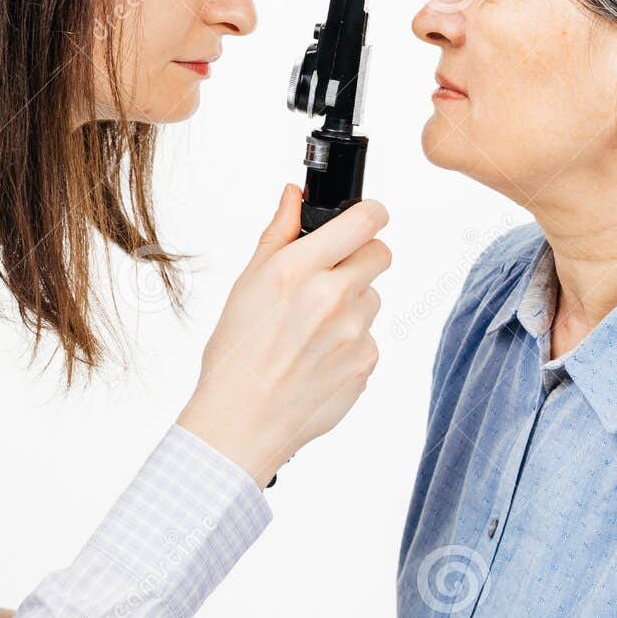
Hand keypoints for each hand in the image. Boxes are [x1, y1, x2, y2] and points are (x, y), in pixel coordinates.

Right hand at [177, 184, 390, 487]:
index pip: (365, 220)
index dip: (369, 213)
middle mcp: (333, 297)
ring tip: (312, 328)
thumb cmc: (236, 355)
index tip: (364, 218)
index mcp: (299, 270)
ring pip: (373, 298)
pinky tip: (318, 357)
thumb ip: (278, 233)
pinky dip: (350, 342)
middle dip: (361, 257)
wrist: (242, 422)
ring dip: (353, 304)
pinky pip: (369, 338)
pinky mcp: (366, 363)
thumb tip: (294, 195)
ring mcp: (355, 333)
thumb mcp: (247, 284)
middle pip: (380, 254)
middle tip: (332, 275)